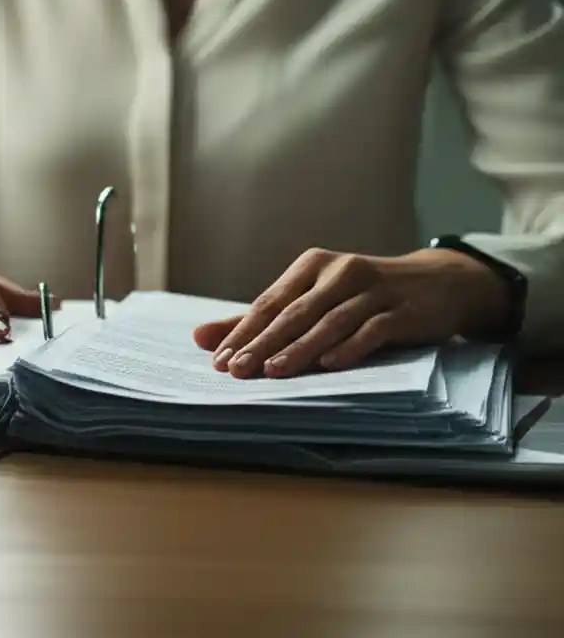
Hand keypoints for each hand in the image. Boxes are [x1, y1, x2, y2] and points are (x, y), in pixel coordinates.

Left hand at [191, 247, 509, 378]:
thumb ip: (259, 320)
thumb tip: (199, 336)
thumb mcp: (312, 299)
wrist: (437, 283)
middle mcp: (340, 272)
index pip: (269, 302)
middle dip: (262, 342)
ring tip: (272, 371)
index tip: (217, 360)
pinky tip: (329, 364)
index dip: (242, 331)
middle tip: (235, 369)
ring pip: (329, 322)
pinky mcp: (403, 310)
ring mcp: (373, 290)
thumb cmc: (362, 295)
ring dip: (300, 348)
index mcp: (312, 266)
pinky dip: (350, 346)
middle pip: (294, 312)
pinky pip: (373, 330)